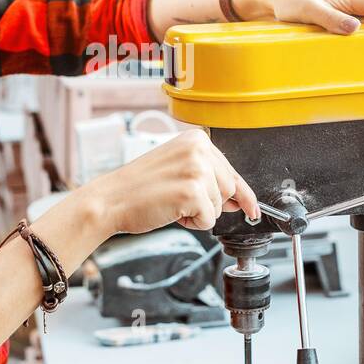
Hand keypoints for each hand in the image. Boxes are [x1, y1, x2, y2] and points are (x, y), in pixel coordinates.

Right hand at [87, 129, 258, 234]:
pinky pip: (209, 219)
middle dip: (210, 202)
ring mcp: (197, 169)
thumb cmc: (138, 187)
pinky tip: (172, 211)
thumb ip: (208, 179)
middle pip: (229, 188)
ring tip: (171, 202)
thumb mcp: (177, 170)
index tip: (252, 208)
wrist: (110, 200)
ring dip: (198, 212)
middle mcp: (199, 149)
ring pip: (219, 206)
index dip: (243, 193)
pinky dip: (192, 223)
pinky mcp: (193, 192)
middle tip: (179, 200)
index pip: (231, 170)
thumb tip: (238, 201)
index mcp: (196, 139)